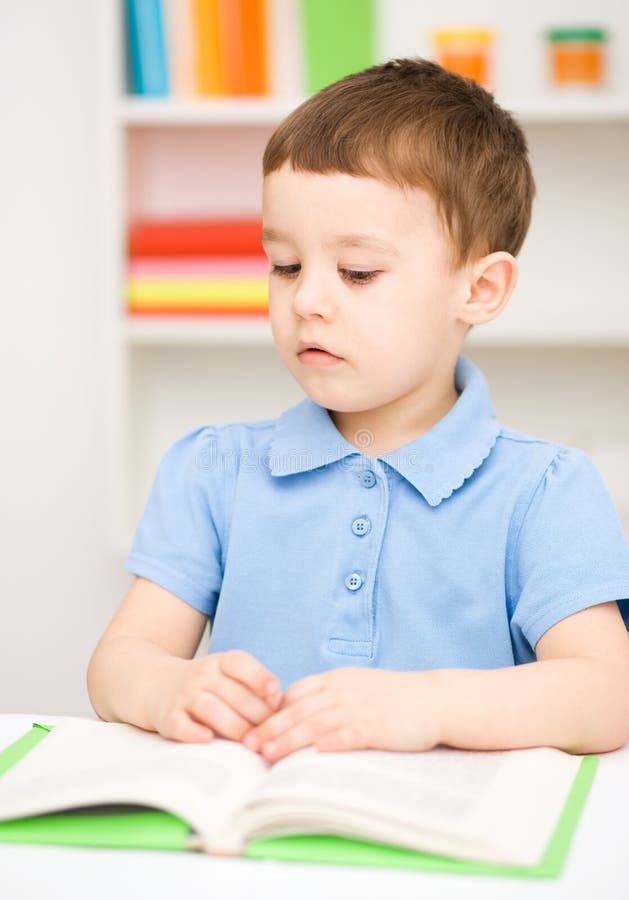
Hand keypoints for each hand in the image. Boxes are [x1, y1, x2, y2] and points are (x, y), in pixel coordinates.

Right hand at [147, 650, 281, 742]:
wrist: (151, 683)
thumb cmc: (202, 685)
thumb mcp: (225, 676)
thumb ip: (251, 688)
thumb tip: (284, 709)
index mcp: (220, 662)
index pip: (241, 664)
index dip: (260, 677)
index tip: (276, 693)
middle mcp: (202, 674)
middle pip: (233, 693)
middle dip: (257, 715)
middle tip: (272, 734)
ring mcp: (184, 695)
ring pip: (212, 708)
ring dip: (234, 727)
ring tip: (250, 742)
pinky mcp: (167, 716)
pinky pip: (180, 725)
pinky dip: (194, 733)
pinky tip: (209, 740)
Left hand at [242, 668, 441, 760]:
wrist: (433, 698)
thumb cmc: (393, 698)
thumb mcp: (355, 687)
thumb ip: (328, 698)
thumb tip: (298, 715)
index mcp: (336, 680)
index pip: (295, 693)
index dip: (271, 711)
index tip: (251, 728)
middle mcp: (343, 691)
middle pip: (299, 710)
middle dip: (270, 728)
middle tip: (247, 744)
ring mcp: (360, 708)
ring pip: (317, 723)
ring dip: (290, 738)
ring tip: (269, 753)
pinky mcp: (378, 726)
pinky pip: (350, 733)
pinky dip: (332, 742)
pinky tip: (316, 752)